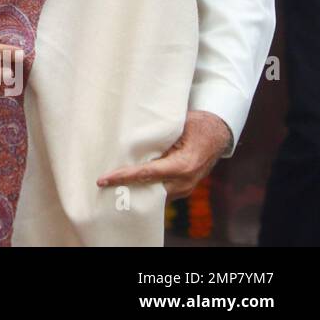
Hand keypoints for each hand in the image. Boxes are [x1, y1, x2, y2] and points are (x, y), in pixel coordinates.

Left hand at [97, 110, 232, 198]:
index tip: (103, 179)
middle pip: (147, 190)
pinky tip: (127, 184)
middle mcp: (184, 181)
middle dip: (125, 189)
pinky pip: (160, 193)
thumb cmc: (196, 125)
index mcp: (182, 165)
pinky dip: (145, 189)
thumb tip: (129, 137)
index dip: (123, 177)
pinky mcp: (183, 189)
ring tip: (109, 185)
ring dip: (134, 190)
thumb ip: (156, 136)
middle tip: (101, 185)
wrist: (217, 134)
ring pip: (153, 194)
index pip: (146, 174)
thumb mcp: (177, 126)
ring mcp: (185, 188)